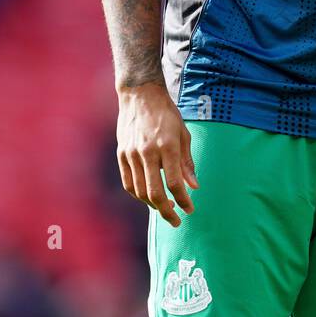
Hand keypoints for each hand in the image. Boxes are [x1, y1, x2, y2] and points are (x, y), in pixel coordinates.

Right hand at [116, 82, 198, 227]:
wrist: (140, 95)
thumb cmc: (167, 114)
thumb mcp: (184, 134)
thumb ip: (188, 162)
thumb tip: (194, 186)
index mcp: (167, 146)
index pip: (175, 182)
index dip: (183, 200)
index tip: (190, 209)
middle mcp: (148, 152)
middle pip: (155, 192)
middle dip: (166, 211)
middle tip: (176, 221)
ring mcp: (131, 154)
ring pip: (140, 191)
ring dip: (152, 205)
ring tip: (164, 209)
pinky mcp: (121, 154)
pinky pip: (129, 182)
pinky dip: (138, 194)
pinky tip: (148, 198)